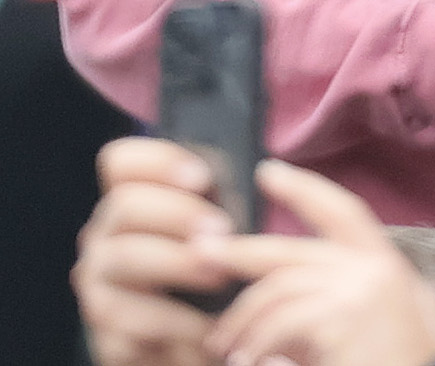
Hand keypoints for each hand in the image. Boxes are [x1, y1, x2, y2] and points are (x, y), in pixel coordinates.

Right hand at [74, 137, 232, 365]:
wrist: (214, 352)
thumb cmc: (229, 285)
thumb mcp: (231, 240)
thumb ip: (231, 205)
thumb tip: (262, 172)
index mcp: (136, 206)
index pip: (120, 163)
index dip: (157, 160)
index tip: (203, 177)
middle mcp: (107, 240)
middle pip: (123, 206)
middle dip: (176, 213)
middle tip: (223, 229)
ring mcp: (100, 288)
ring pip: (122, 258)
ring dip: (175, 262)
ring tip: (220, 275)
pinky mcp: (106, 336)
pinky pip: (131, 321)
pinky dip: (176, 322)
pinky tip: (211, 326)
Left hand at [205, 161, 434, 365]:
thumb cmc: (390, 362)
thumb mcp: (367, 322)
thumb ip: (331, 299)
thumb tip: (271, 291)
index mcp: (384, 264)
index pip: (341, 211)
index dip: (304, 188)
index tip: (268, 170)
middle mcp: (375, 269)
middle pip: (290, 251)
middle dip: (238, 251)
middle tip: (200, 252)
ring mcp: (359, 292)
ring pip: (276, 289)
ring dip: (240, 320)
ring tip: (220, 346)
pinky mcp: (342, 320)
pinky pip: (278, 324)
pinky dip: (254, 345)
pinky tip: (248, 362)